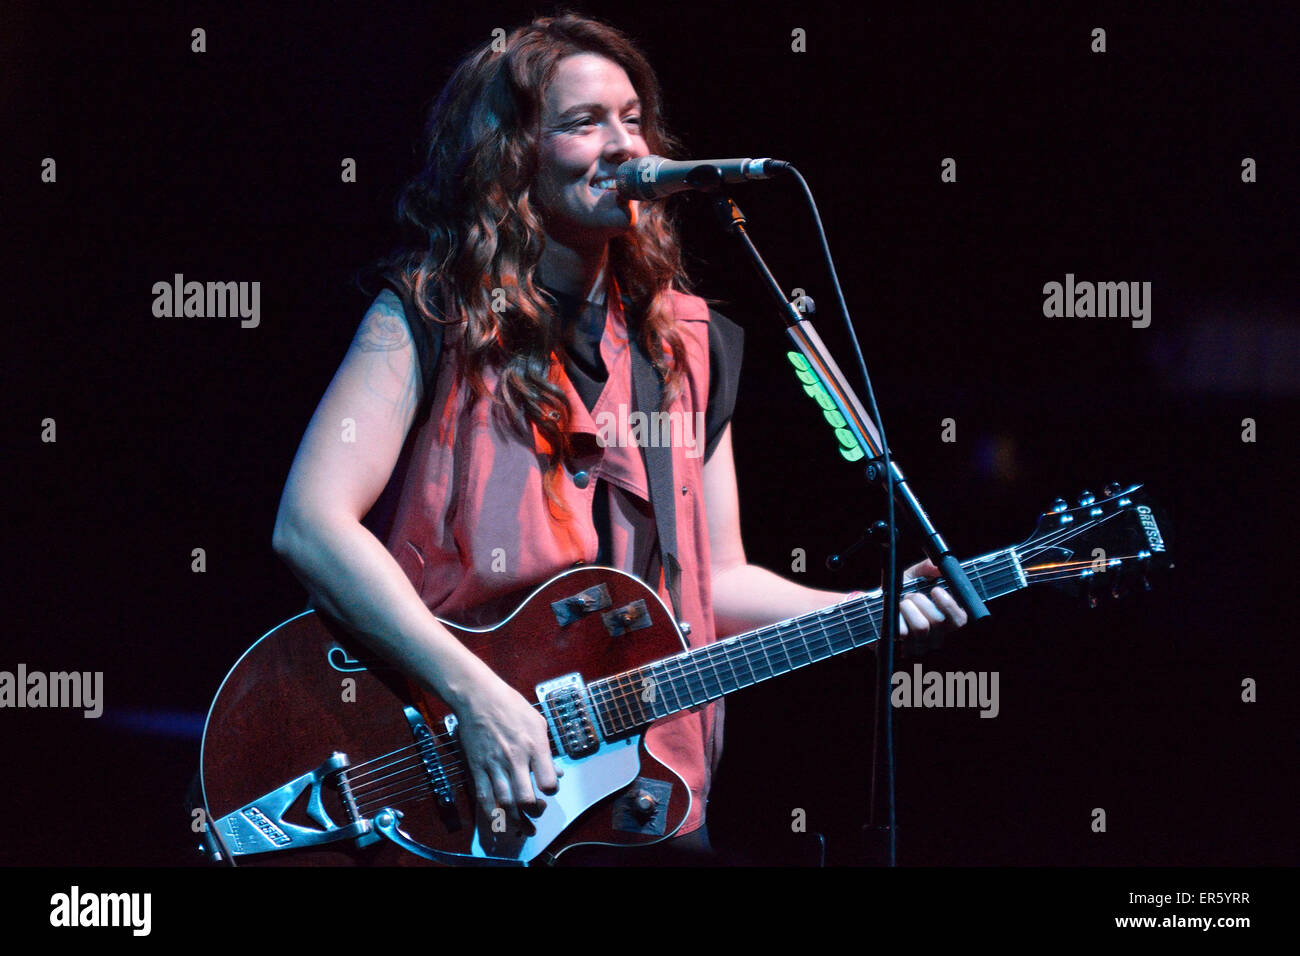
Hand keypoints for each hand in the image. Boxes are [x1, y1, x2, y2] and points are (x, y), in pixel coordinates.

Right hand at [449, 673, 561, 831]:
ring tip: (523, 825)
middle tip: (537, 810)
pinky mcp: (477, 767)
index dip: (551, 791)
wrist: (478, 697)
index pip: (548, 783)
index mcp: (535, 746)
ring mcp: (494, 765)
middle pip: (525, 799)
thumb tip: (556, 772)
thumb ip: (547, 750)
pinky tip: (499, 818)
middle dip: (534, 812)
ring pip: (505, 803)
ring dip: (515, 819)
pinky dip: (491, 812)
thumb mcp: (538, 722)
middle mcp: (515, 759)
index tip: (549, 789)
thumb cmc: (511, 706)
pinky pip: (483, 797)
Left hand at [895, 558, 968, 644]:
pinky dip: (895, 619)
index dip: (949, 605)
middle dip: (921, 601)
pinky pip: (902, 633)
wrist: (871, 614)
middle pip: (938, 621)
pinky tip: (892, 617)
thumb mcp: (912, 581)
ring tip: (901, 605)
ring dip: (907, 608)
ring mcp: (919, 648)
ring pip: (921, 627)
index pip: (959, 620)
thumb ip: (925, 571)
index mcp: (944, 624)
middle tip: (910, 596)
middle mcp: (935, 639)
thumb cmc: (897, 600)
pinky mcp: (901, 652)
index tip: (936, 590)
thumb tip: (937, 566)